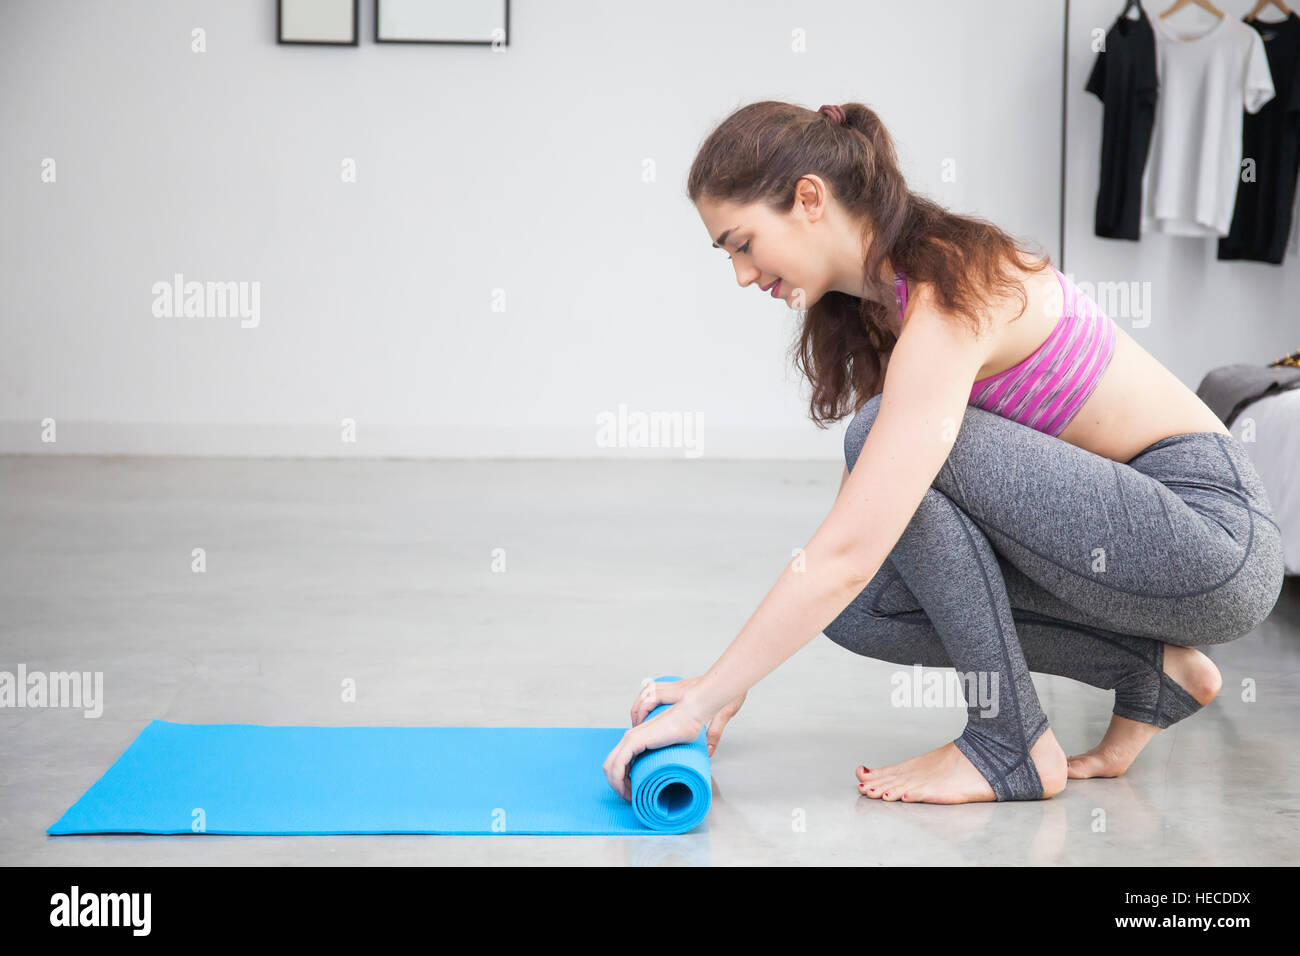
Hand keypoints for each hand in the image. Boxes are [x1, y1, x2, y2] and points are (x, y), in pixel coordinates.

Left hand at [603, 704, 703, 801]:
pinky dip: (618, 780)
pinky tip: (627, 790)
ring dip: (617, 786)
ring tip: (630, 797)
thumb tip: (670, 771)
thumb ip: (665, 755)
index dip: (621, 780)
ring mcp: (630, 738)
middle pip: (610, 766)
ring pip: (610, 767)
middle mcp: (629, 738)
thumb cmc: (686, 727)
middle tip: (630, 798)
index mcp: (635, 739)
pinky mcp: (634, 741)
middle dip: (616, 785)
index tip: (633, 793)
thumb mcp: (672, 746)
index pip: (617, 762)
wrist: (690, 713)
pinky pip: (618, 765)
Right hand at [631, 677, 745, 757]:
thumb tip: (707, 751)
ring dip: (641, 707)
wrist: (735, 676)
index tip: (640, 729)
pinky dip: (649, 702)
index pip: (653, 698)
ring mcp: (677, 686)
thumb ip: (715, 733)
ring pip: (648, 691)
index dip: (642, 714)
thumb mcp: (723, 713)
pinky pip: (656, 691)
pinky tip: (653, 714)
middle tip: (637, 729)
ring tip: (641, 723)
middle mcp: (678, 687)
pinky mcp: (680, 688)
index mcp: (684, 693)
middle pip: (645, 695)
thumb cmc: (730, 691)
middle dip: (637, 712)